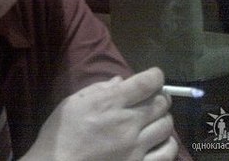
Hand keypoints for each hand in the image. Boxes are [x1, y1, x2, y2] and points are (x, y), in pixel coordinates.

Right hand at [22, 67, 177, 160]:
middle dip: (160, 95)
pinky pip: (167, 152)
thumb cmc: (60, 133)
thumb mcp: (71, 103)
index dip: (156, 76)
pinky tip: (160, 140)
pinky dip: (168, 143)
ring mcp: (136, 147)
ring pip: (166, 126)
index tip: (155, 75)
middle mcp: (127, 123)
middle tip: (154, 96)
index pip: (145, 83)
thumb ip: (97, 89)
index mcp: (109, 103)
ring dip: (164, 117)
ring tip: (156, 118)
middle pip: (160, 103)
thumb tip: (120, 81)